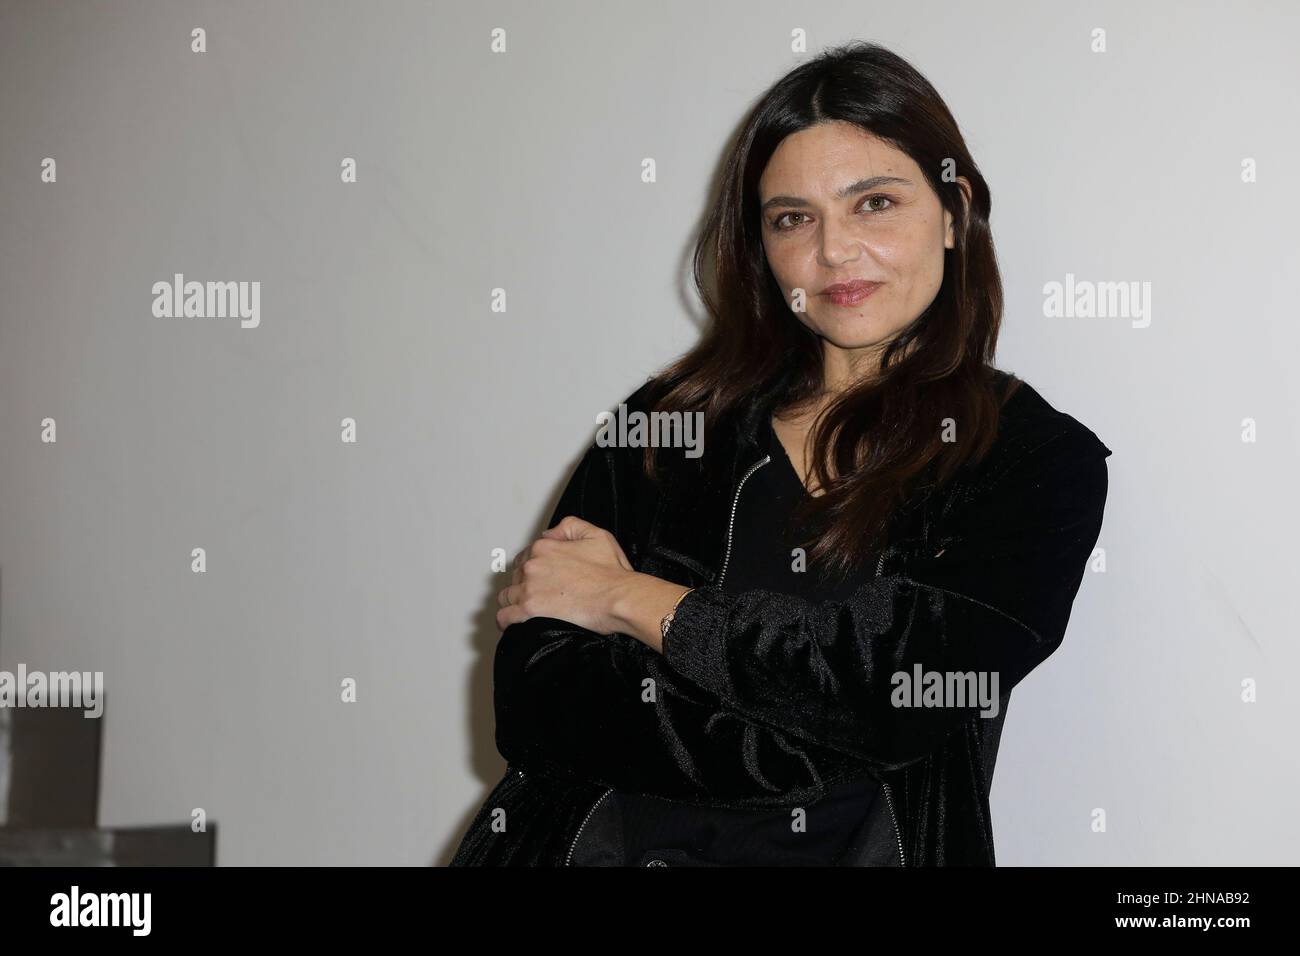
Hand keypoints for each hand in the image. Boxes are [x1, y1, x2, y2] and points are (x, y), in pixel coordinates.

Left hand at [495, 516, 634, 634]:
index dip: (532, 567)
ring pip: (506, 596)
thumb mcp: (596, 535)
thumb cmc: (612, 572)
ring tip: (524, 609)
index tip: (541, 577)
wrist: (619, 598)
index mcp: (544, 547)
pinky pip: (504, 616)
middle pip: (515, 576)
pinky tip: (512, 622)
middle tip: (538, 594)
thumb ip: (569, 526)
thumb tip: (549, 534)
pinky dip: (506, 619)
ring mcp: (529, 589)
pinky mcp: (530, 610)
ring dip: (513, 601)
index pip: (525, 556)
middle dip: (523, 584)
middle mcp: (532, 566)